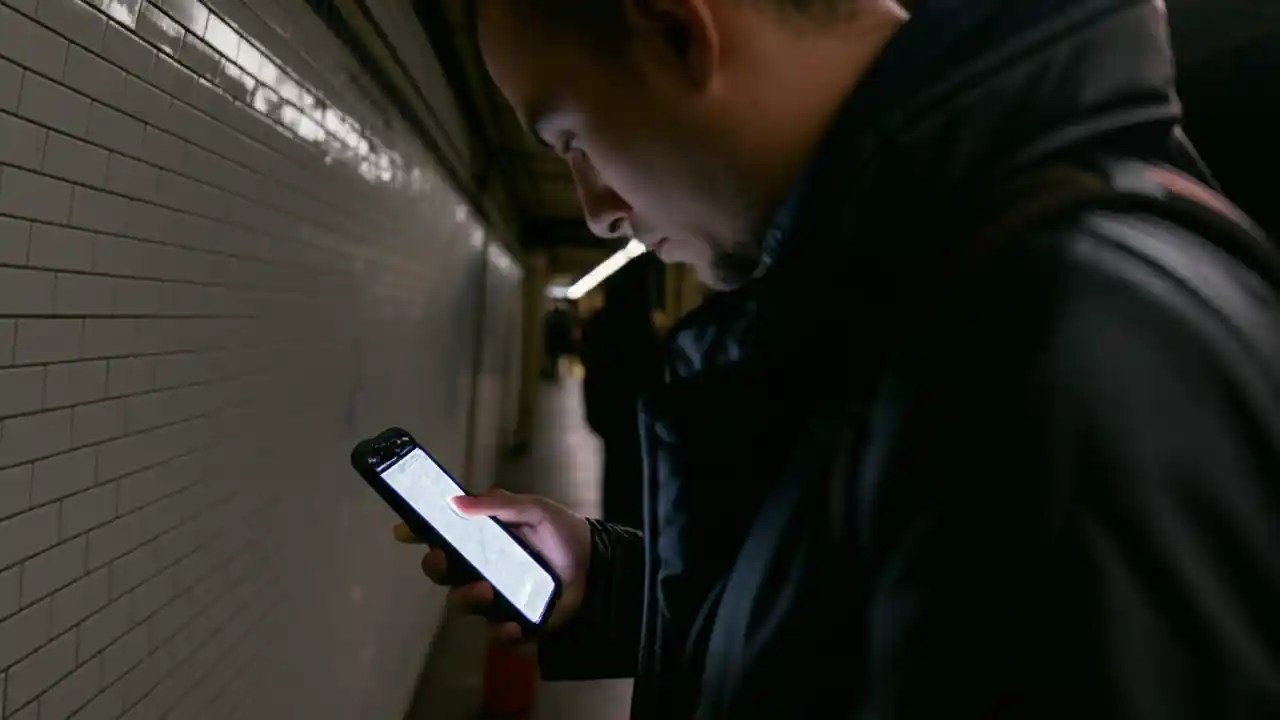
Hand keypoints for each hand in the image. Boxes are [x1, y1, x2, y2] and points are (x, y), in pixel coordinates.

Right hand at [393, 489, 590, 643]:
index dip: (417, 534)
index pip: (439, 537)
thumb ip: (499, 504)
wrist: (593, 559)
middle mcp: (479, 568)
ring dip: (467, 599)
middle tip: (443, 560)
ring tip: (486, 591)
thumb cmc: (557, 530)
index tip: (403, 531)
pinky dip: (501, 633)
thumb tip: (458, 501)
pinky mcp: (516, 621)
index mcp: (479, 539)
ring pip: (462, 604)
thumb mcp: (532, 508)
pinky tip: (511, 625)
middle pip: (442, 574)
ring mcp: (494, 597)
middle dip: (435, 568)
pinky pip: (498, 634)